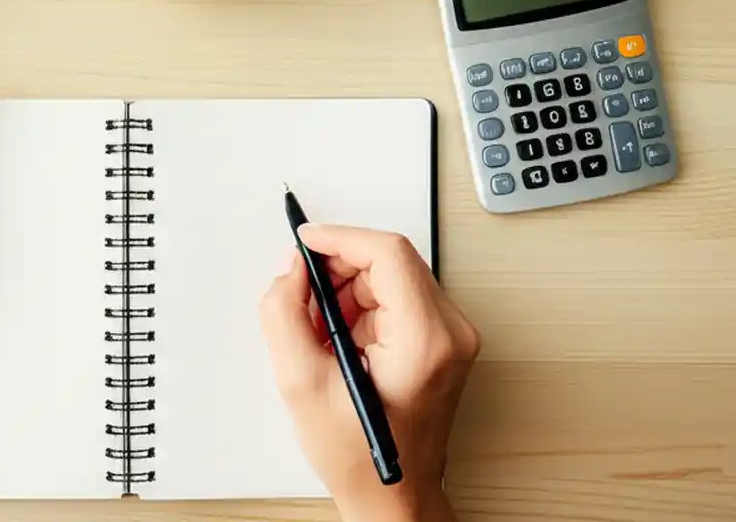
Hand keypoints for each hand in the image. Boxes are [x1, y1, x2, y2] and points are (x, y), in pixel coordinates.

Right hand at [259, 225, 479, 521]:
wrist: (394, 496)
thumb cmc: (361, 458)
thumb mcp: (301, 382)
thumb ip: (285, 314)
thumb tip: (291, 271)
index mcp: (424, 340)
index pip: (388, 254)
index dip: (339, 238)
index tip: (305, 242)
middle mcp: (449, 332)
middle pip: (391, 261)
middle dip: (339, 268)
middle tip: (301, 293)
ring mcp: (450, 337)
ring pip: (392, 276)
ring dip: (348, 289)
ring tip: (318, 330)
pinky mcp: (442, 341)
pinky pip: (397, 298)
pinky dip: (362, 306)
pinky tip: (338, 339)